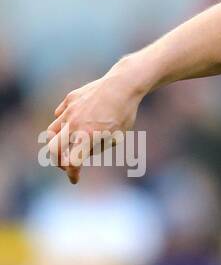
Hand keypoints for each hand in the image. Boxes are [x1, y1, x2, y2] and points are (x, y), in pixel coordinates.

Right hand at [42, 65, 145, 184]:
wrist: (122, 86)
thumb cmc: (124, 114)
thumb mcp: (116, 137)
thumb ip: (97, 147)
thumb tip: (82, 152)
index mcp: (88, 137)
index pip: (72, 162)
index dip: (72, 174)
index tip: (74, 179)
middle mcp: (75, 125)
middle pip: (53, 149)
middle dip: (57, 161)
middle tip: (65, 165)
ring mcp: (69, 111)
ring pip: (52, 131)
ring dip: (56, 143)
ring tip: (66, 147)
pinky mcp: (69, 99)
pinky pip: (59, 115)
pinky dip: (62, 124)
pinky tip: (70, 126)